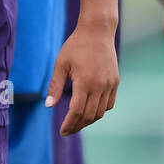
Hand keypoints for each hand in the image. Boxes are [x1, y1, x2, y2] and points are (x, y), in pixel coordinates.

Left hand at [46, 19, 119, 135]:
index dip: (69, 124)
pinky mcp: (115, 81)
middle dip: (77, 126)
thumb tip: (48, 105)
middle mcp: (100, 85)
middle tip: (67, 131)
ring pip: (100, 112)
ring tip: (77, 122)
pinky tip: (90, 110)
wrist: (98, 31)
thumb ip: (55, 86)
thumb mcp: (61, 64)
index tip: (62, 132)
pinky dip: (100, 111)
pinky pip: (109, 103)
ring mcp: (110, 84)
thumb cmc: (76, 46)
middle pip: (89, 115)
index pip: (77, 111)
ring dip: (88, 120)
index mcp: (85, 82)